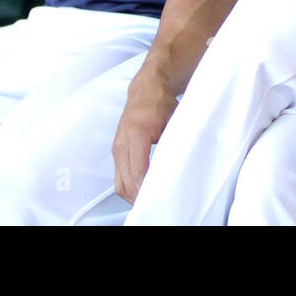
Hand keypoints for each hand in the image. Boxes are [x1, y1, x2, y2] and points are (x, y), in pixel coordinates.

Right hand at [112, 71, 177, 203]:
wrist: (146, 89)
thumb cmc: (161, 104)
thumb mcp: (173, 123)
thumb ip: (174, 145)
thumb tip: (178, 169)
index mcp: (137, 134)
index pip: (137, 173)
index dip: (146, 190)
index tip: (158, 199)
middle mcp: (122, 143)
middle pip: (125, 183)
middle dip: (139, 198)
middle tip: (156, 205)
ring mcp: (117, 147)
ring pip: (119, 183)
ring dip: (132, 195)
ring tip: (149, 201)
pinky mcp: (116, 150)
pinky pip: (119, 176)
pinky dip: (128, 187)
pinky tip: (142, 190)